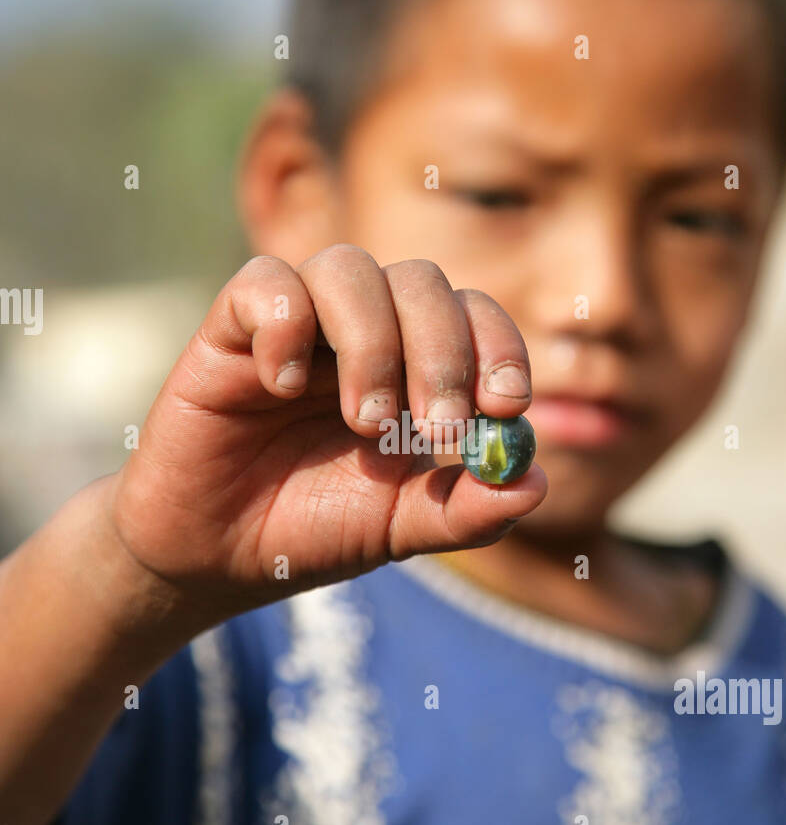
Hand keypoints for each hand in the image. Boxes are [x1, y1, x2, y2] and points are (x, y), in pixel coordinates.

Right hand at [109, 245, 546, 618]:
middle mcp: (362, 329)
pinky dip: (285, 322)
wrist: (213, 557)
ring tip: (365, 422)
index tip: (507, 405)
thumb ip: (466, 511)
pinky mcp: (231, 328)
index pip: (474, 315)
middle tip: (437, 426)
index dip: (499, 347)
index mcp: (414, 364)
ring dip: (372, 341)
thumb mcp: (400, 529)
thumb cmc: (311, 530)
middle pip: (421, 281)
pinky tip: (283, 387)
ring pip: (348, 267)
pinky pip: (265, 280)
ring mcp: (298, 323)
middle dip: (444, 352)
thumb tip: (533, 484)